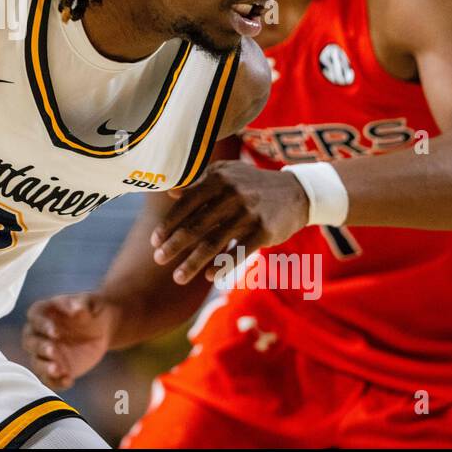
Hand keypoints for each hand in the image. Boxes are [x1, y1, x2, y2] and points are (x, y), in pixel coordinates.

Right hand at [20, 292, 117, 389]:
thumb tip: (76, 310)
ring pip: (37, 362)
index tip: (55, 332)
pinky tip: (68, 381)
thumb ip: (81, 304)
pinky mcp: (55, 368)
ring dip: (44, 367)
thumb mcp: (89, 302)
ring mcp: (46, 353)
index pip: (35, 318)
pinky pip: (50, 379)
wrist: (102, 328)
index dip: (42, 326)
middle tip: (53, 351)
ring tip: (57, 370)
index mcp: (43, 313)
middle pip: (31, 342)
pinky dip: (57, 382)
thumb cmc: (90, 309)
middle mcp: (39, 334)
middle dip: (40, 347)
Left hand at [151, 160, 309, 285]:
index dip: (169, 224)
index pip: (186, 204)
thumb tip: (171, 193)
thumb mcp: (226, 174)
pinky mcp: (265, 231)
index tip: (155, 241)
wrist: (296, 191)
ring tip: (178, 277)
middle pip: (196, 225)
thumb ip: (199, 183)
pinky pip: (239, 252)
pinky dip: (223, 265)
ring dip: (193, 262)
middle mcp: (232, 194)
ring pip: (214, 242)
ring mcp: (249, 213)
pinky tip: (209, 276)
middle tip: (158, 260)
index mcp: (218, 179)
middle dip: (174, 245)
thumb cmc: (252, 184)